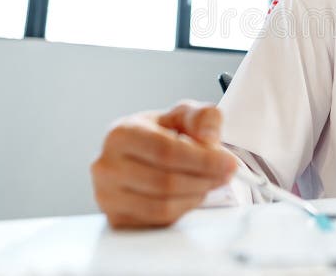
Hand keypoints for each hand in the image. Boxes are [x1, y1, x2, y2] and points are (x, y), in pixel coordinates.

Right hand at [90, 100, 237, 228]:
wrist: (144, 153)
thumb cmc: (165, 132)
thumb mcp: (186, 114)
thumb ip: (204, 117)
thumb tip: (208, 139)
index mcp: (121, 134)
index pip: (166, 152)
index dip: (202, 160)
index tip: (229, 163)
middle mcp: (106, 166)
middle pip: (166, 182)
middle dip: (204, 180)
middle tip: (226, 175)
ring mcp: (107, 196)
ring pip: (162, 206)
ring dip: (196, 196)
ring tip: (209, 183)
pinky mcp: (116, 219)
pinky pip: (158, 222)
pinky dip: (182, 209)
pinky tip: (191, 194)